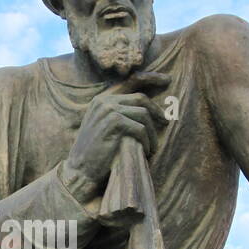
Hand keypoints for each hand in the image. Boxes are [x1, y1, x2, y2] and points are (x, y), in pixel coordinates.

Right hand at [65, 71, 169, 187]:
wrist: (80, 170)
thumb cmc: (95, 153)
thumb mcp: (104, 127)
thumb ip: (120, 115)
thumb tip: (147, 109)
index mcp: (102, 99)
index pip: (132, 81)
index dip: (152, 78)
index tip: (168, 80)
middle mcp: (104, 101)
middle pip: (141, 99)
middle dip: (156, 112)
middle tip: (165, 123)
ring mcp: (108, 110)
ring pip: (143, 115)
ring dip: (152, 133)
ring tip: (152, 147)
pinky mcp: (113, 123)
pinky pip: (140, 129)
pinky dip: (146, 141)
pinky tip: (146, 151)